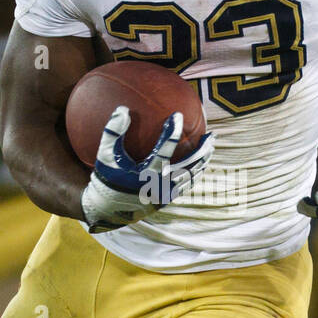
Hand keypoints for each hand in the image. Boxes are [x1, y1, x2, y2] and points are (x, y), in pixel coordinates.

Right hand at [81, 105, 214, 232]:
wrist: (109, 209)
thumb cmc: (107, 178)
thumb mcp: (106, 155)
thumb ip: (113, 132)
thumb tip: (123, 109)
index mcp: (145, 174)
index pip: (163, 151)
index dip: (172, 133)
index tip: (177, 116)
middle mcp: (159, 185)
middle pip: (188, 167)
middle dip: (201, 151)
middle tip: (211, 135)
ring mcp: (166, 193)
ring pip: (191, 176)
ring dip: (202, 160)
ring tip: (210, 145)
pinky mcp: (168, 198)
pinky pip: (187, 184)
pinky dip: (196, 171)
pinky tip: (201, 161)